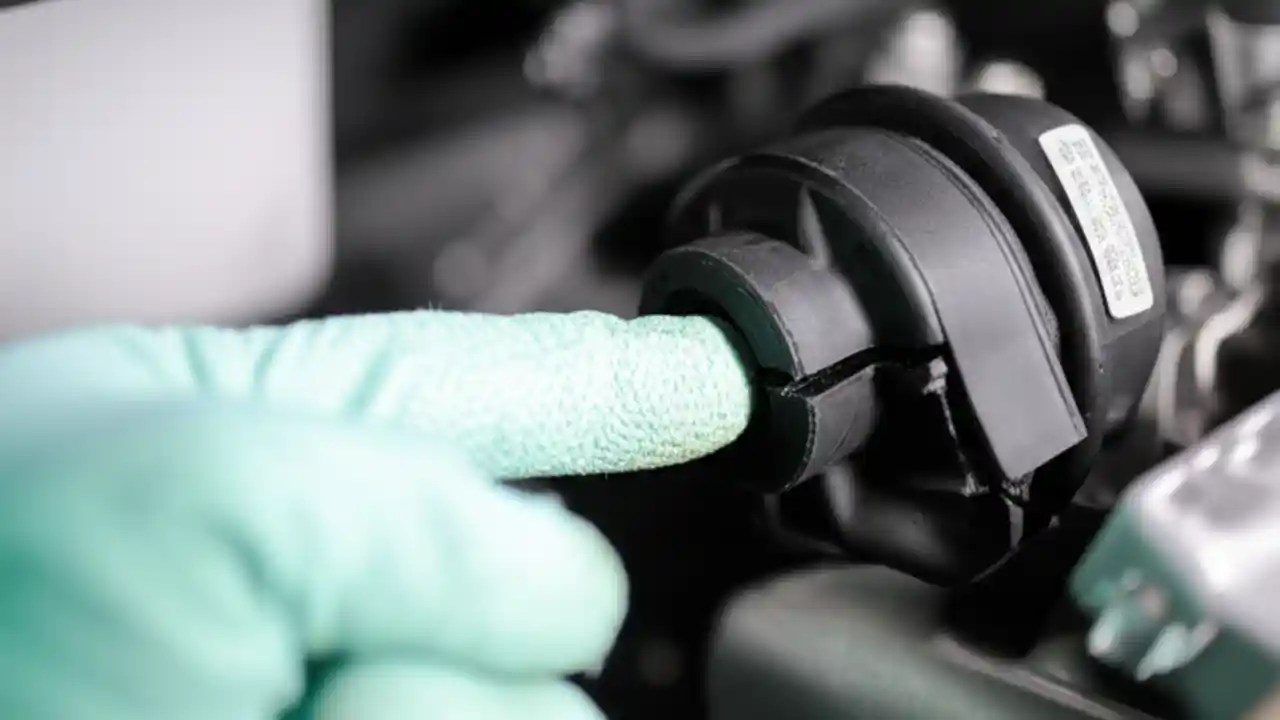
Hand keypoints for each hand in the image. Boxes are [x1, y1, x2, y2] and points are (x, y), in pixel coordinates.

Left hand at [0, 311, 751, 718]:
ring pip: (533, 711)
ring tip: (254, 718)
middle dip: (451, 619)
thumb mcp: (209, 495)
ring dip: (415, 713)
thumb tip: (563, 599)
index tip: (717, 375)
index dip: (614, 378)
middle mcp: (327, 592)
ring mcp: (363, 706)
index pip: (488, 384)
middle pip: (539, 579)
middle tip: (290, 659)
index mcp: (267, 456)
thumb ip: (428, 511)